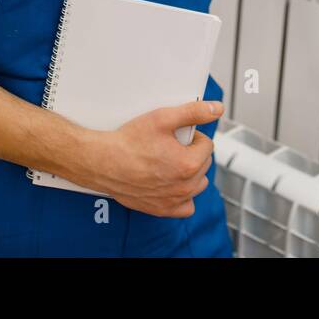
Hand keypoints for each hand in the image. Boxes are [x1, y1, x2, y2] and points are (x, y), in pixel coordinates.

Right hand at [75, 100, 222, 216]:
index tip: (177, 135)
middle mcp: (185, 186)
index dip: (192, 136)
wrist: (102, 162)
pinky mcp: (162, 209)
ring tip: (171, 161)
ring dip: (191, 173)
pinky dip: (184, 196)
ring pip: (198, 184)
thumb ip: (193, 112)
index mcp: (189, 163)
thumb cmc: (129, 142)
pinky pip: (186, 207)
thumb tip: (216, 109)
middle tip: (171, 146)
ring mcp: (174, 200)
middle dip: (192, 152)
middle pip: (204, 164)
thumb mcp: (163, 118)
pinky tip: (172, 183)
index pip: (207, 145)